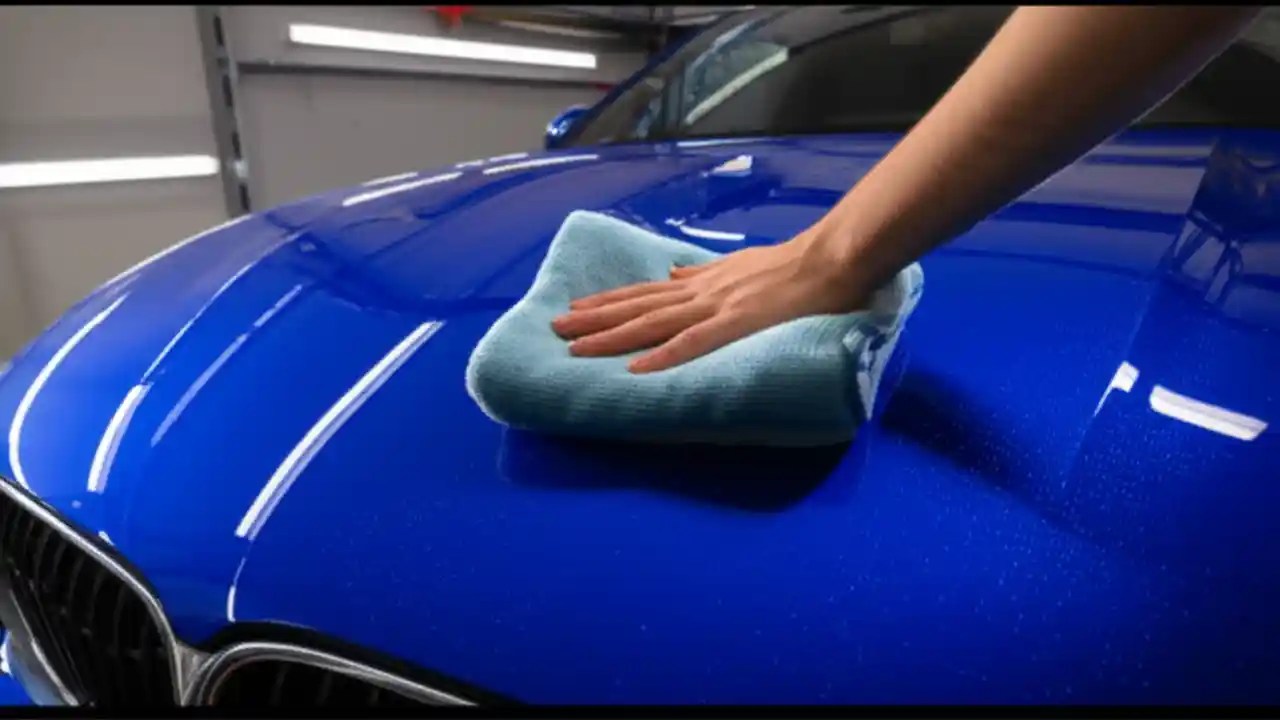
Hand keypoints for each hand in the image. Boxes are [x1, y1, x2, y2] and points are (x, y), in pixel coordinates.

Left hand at [551, 228, 870, 372]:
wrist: (831, 259)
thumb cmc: (793, 265)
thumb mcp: (739, 263)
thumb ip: (705, 273)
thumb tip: (675, 275)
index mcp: (702, 282)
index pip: (646, 293)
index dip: (609, 301)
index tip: (577, 307)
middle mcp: (700, 292)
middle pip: (637, 307)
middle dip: (594, 318)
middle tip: (555, 327)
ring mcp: (715, 307)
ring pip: (653, 323)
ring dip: (612, 336)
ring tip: (577, 346)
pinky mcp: (736, 323)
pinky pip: (693, 343)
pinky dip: (663, 356)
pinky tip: (637, 369)